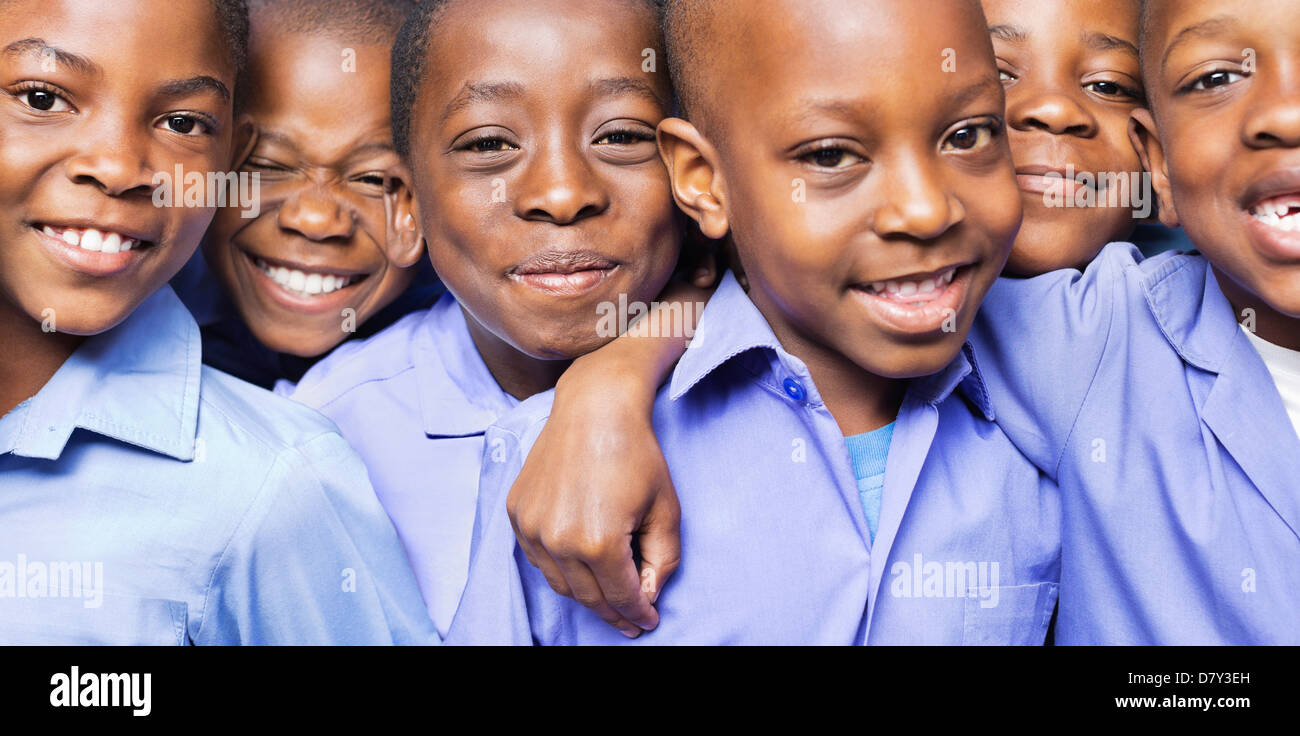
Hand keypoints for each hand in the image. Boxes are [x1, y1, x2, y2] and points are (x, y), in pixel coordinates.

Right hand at [506, 366, 681, 638]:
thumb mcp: (665, 510)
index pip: (620, 596)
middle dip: (613, 612)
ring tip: (607, 595)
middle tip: (630, 620)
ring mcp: (532, 527)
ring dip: (585, 594)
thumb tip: (646, 594)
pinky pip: (538, 557)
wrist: (595, 407)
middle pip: (588, 597)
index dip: (638, 614)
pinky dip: (560, 568)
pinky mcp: (517, 513)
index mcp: (599, 542)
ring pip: (559, 583)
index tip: (648, 623)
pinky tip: (579, 566)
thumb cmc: (636, 454)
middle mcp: (559, 540)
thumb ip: (663, 560)